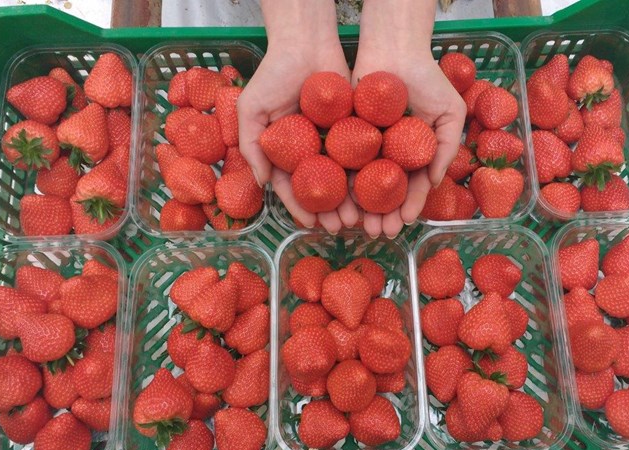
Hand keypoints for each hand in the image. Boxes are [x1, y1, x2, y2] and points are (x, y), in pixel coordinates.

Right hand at [238, 0, 358, 232]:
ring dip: (352, 200)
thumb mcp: (252, 108)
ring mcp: (333, 141)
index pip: (293, 187)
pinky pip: (362, 157)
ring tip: (361, 217)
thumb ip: (252, 144)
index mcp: (286, 151)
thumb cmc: (275, 73)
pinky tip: (377, 191)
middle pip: (322, 188)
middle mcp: (310, 150)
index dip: (301, 207)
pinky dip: (369, 175)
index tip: (312, 224)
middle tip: (342, 227)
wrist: (307, 42)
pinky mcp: (355, 129)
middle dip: (331, 210)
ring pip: (345, 178)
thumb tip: (262, 182)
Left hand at [352, 0, 466, 237]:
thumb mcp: (450, 113)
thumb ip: (447, 148)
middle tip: (379, 233)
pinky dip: (339, 182)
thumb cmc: (426, 78)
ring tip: (357, 226)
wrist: (393, 48)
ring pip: (361, 183)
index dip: (409, 206)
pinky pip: (341, 163)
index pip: (411, 186)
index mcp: (413, 153)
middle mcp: (389, 154)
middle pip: (383, 191)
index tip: (404, 224)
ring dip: (360, 207)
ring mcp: (365, 146)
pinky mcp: (343, 135)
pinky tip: (338, 200)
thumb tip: (433, 182)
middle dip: (382, 214)